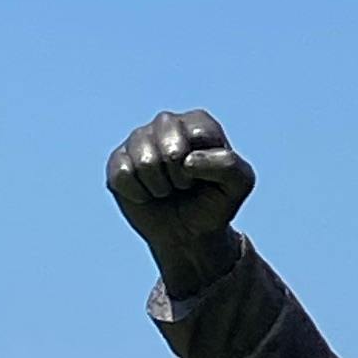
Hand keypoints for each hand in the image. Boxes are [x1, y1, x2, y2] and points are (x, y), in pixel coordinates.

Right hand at [106, 110, 257, 294]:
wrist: (189, 234)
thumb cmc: (215, 203)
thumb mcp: (240, 184)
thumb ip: (228, 165)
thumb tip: (186, 160)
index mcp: (198, 123)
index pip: (198, 136)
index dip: (205, 166)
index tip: (207, 177)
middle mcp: (167, 124)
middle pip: (170, 150)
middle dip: (181, 179)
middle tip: (185, 186)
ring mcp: (139, 140)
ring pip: (145, 162)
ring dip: (160, 187)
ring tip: (167, 190)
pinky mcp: (118, 160)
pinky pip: (124, 175)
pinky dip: (140, 194)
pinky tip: (147, 193)